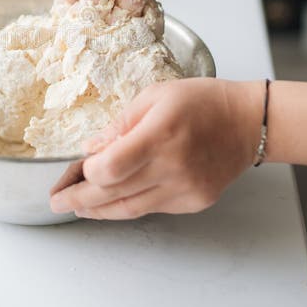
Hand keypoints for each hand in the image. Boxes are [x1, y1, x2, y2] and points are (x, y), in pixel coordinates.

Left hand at [50, 78, 262, 218]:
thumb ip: (120, 125)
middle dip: (78, 200)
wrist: (249, 122)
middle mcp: (172, 167)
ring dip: (98, 210)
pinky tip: (113, 201)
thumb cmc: (202, 101)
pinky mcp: (194, 201)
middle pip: (112, 194)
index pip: (109, 168)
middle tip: (57, 201)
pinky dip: (128, 205)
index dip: (85, 173)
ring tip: (77, 208)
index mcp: (160, 134)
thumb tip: (90, 150)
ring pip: (129, 209)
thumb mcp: (155, 96)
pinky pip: (151, 208)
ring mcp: (185, 189)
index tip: (75, 168)